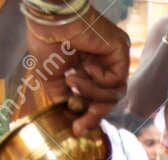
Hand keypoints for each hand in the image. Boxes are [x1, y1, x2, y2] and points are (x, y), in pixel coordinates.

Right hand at [23, 5, 131, 134]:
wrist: (48, 21)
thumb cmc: (46, 42)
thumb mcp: (52, 80)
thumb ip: (64, 100)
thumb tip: (72, 122)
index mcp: (88, 68)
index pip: (97, 99)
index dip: (88, 117)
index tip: (76, 130)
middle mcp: (104, 63)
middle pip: (109, 100)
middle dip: (93, 115)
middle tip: (78, 125)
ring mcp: (114, 57)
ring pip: (115, 94)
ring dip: (92, 94)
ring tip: (72, 81)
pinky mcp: (121, 50)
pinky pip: (116, 80)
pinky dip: (98, 81)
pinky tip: (84, 67)